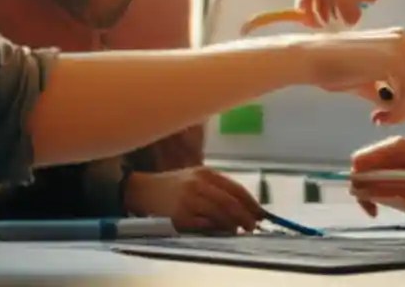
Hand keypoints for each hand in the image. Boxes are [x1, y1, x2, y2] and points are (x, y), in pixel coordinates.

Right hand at [124, 167, 262, 233]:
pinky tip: (221, 231)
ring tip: (239, 229)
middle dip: (245, 216)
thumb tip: (243, 207)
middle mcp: (199, 185)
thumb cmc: (174, 185)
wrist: (143, 190)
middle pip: (230, 203)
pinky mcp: (179, 216)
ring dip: (233, 224)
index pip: (236, 189)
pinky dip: (215, 228)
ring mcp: (189, 200)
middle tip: (253, 226)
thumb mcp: (196, 178)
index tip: (261, 213)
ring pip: (219, 214)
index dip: (251, 203)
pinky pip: (203, 225)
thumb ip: (218, 188)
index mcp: (206, 174)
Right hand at [302, 28, 404, 124]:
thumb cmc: (333, 69)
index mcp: (402, 41)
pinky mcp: (392, 60)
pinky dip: (394, 113)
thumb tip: (391, 105)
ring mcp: (401, 48)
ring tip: (381, 118)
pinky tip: (375, 115)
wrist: (311, 58)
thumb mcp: (366, 79)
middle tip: (388, 120)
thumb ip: (385, 87)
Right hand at [348, 137, 404, 220]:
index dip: (358, 182)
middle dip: (363, 188)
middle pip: (362, 166)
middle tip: (374, 210)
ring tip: (384, 209)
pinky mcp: (398, 167)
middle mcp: (393, 146)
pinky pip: (378, 178)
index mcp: (395, 147)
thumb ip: (378, 191)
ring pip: (368, 174)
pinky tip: (392, 203)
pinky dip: (379, 192)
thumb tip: (354, 188)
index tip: (369, 204)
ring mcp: (395, 156)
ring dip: (372, 192)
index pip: (360, 161)